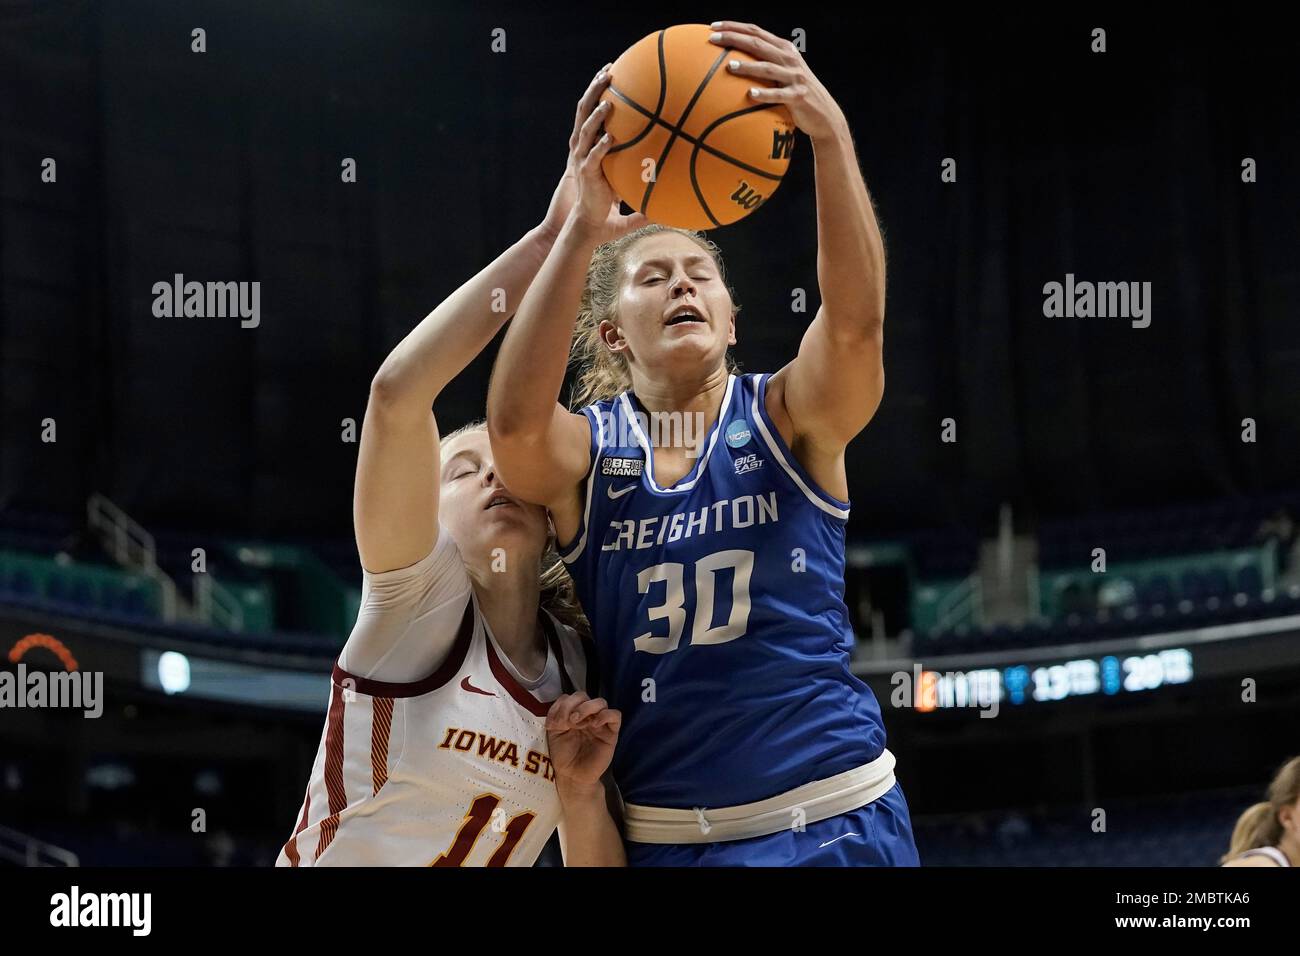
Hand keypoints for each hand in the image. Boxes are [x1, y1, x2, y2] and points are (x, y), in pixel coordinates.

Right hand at [542, 67, 648, 243]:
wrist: (585, 228)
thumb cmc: (604, 216)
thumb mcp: (629, 199)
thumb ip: (646, 195)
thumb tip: (671, 198)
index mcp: (592, 149)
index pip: (594, 114)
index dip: (600, 93)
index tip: (614, 76)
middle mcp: (585, 150)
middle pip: (586, 111)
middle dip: (595, 89)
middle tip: (609, 70)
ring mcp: (583, 160)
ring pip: (586, 129)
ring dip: (596, 112)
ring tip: (608, 100)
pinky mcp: (585, 174)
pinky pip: (594, 156)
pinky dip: (601, 146)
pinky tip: (611, 137)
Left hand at [545, 692, 621, 790]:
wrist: (573, 776)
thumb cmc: (563, 755)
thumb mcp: (554, 733)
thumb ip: (557, 717)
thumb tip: (563, 709)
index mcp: (572, 714)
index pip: (570, 697)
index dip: (561, 705)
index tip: (553, 723)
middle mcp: (586, 715)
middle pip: (583, 696)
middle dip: (572, 705)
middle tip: (566, 722)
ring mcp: (600, 723)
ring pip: (600, 702)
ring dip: (586, 708)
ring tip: (576, 723)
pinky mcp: (611, 732)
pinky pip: (615, 715)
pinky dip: (605, 715)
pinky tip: (593, 724)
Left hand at [708, 21, 847, 142]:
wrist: (824, 114)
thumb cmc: (796, 94)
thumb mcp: (784, 73)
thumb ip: (765, 64)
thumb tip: (730, 63)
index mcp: (784, 49)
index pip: (755, 32)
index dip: (734, 27)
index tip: (713, 27)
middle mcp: (789, 59)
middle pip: (757, 44)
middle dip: (734, 39)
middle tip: (712, 39)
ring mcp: (795, 77)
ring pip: (767, 68)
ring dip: (747, 66)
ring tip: (729, 66)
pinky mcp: (798, 97)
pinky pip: (778, 95)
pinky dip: (764, 94)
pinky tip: (749, 94)